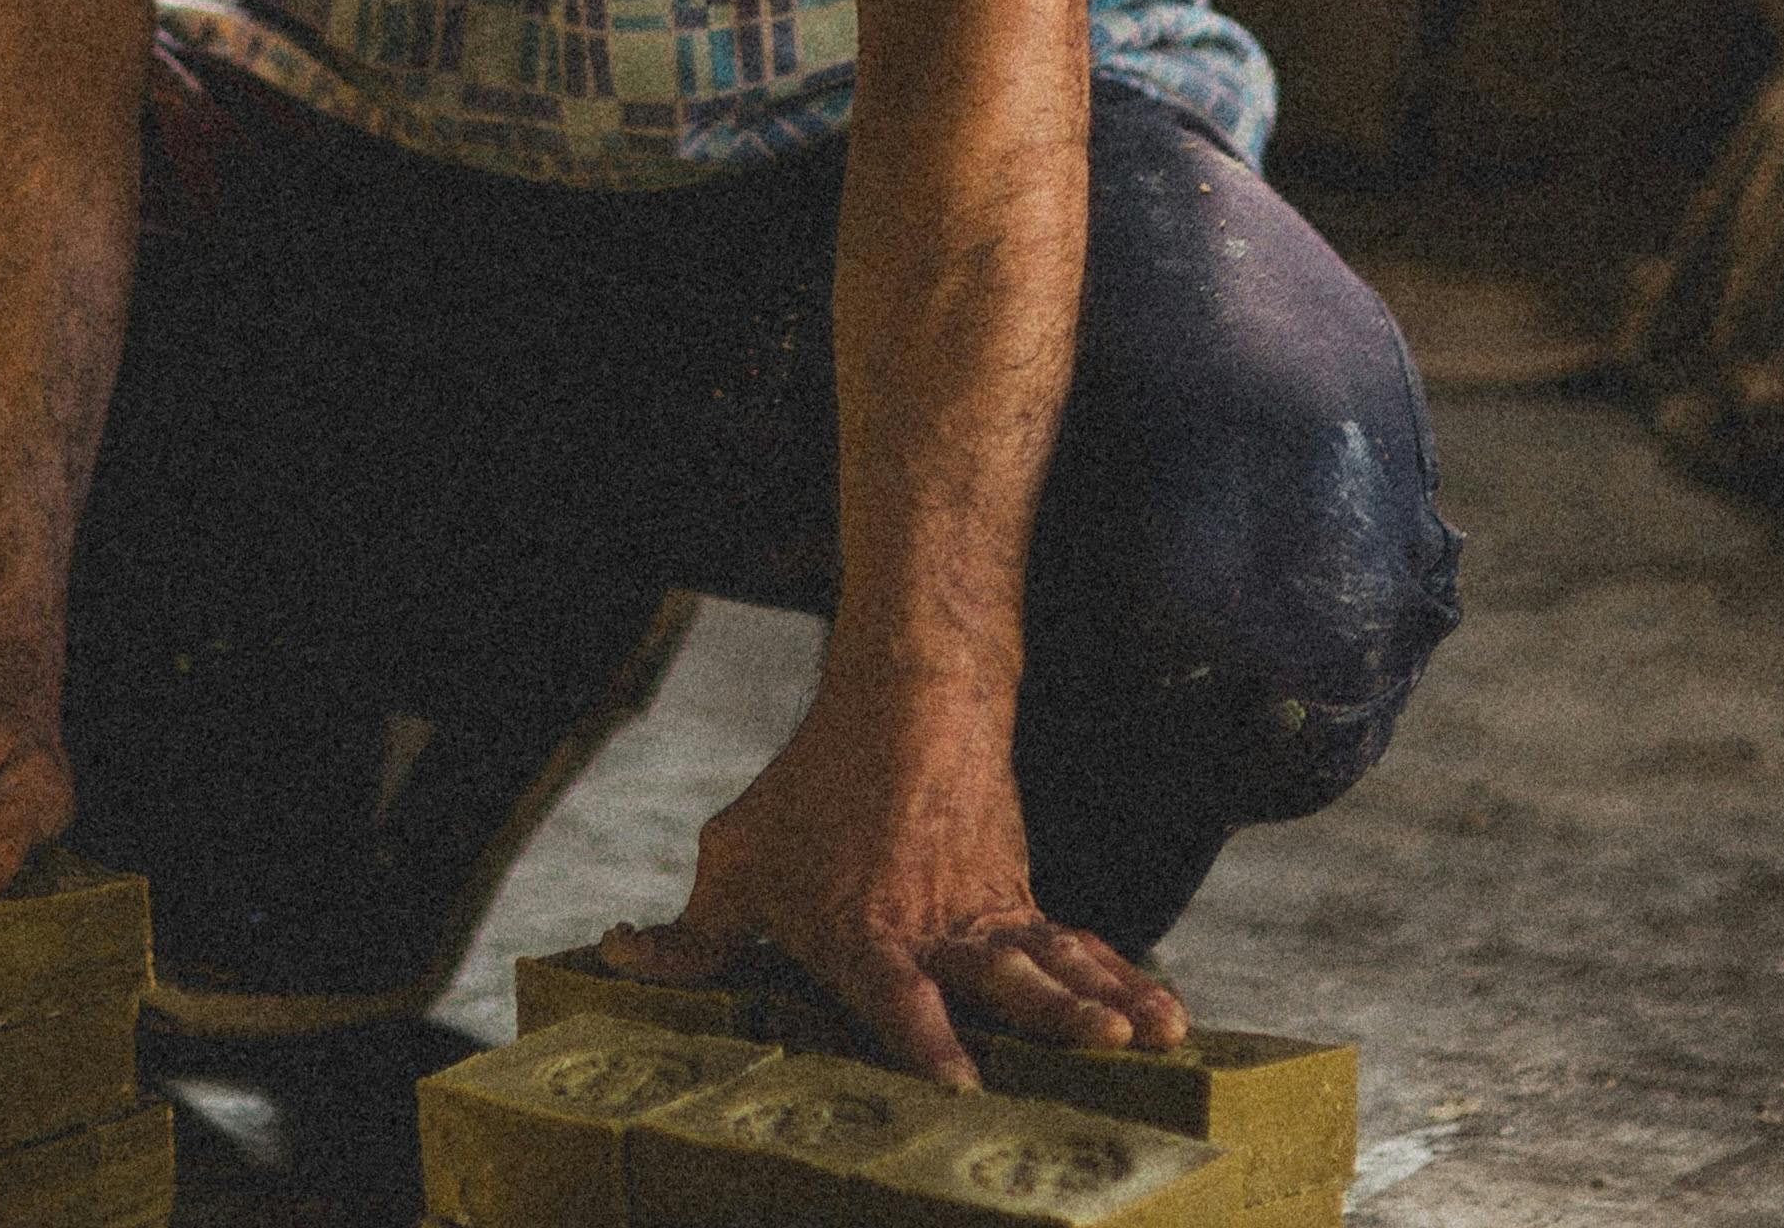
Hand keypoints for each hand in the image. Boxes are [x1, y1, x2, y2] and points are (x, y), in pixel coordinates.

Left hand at [599, 678, 1181, 1086]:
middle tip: (1102, 1044)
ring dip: (1107, 997)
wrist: (907, 700)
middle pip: (1002, 977)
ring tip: (1156, 1033)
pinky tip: (1169, 1016)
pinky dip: (1126, 977)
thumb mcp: (737, 858)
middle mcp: (935, 933)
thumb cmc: (811, 790)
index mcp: (862, 934)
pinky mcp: (1020, 900)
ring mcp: (986, 916)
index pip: (897, 998)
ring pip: (1055, 962)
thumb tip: (613, 958)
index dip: (928, 1041)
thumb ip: (689, 933)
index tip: (964, 1082)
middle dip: (1052, 1016)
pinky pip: (1077, 946)